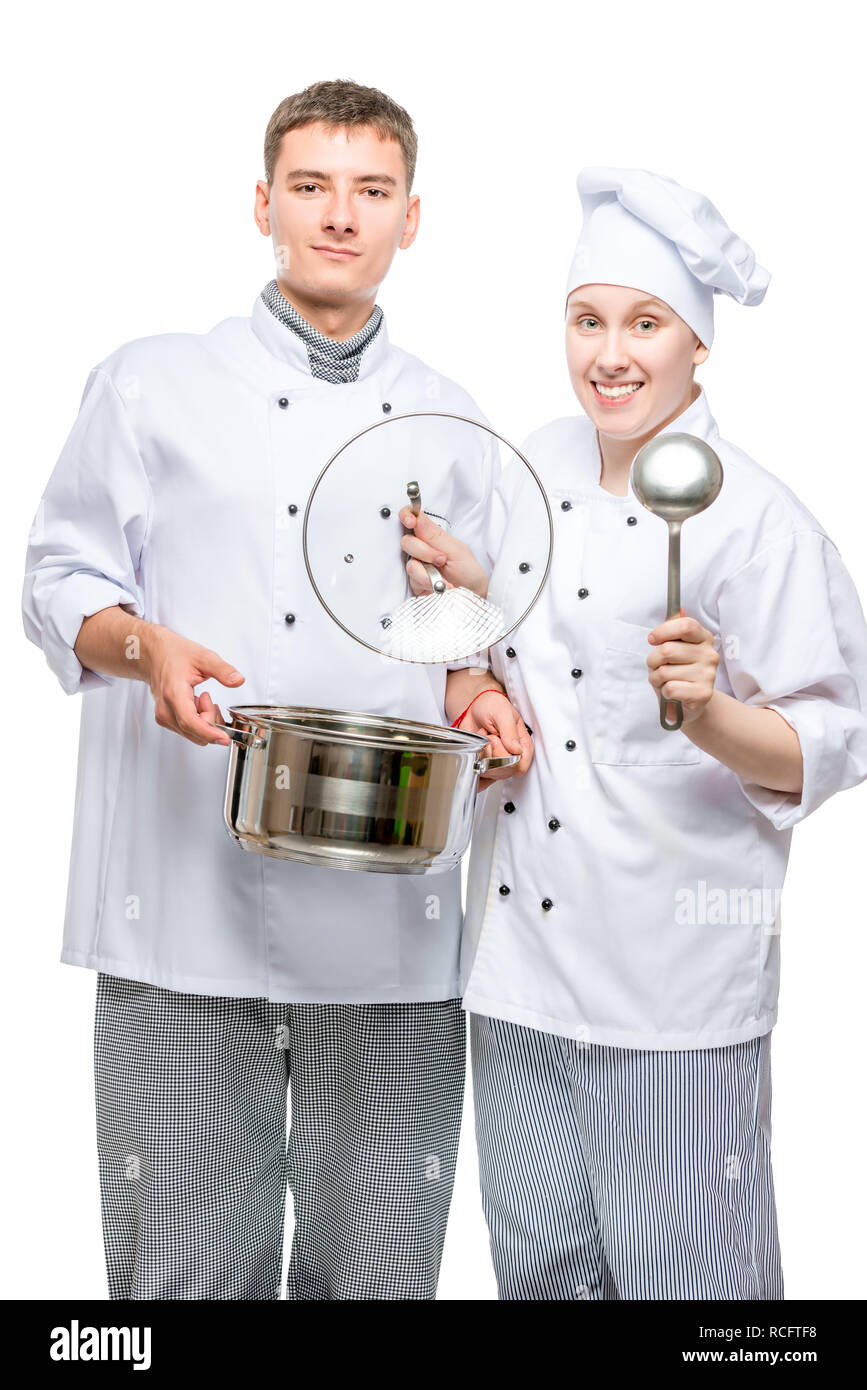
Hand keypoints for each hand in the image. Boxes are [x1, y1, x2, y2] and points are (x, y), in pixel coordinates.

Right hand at [142, 627, 245, 746]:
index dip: (209, 733)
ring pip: (193, 733)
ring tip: (202, 698)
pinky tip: (196, 703)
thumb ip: (222, 670)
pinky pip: (188, 730)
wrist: (155, 655)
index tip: (225, 737)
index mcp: (174, 694)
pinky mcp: (165, 719)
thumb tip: (238, 680)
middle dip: (212, 722)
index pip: (191, 722)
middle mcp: (166, 709)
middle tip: (210, 699)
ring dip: (205, 721)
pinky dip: (199, 721)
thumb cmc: (174, 654)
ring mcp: (164, 716)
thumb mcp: (204, 657)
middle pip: (195, 732)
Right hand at [398, 506, 488, 597]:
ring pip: (410, 562)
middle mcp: (422, 550)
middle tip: (441, 559)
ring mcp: (418, 566)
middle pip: (407, 541)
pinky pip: (413, 578)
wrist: (472, 597)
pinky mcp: (416, 582)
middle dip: (424, 551)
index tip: (410, 521)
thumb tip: (418, 518)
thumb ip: (435, 536)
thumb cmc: (468, 573)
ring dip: (428, 570)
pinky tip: (438, 585)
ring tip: (444, 577)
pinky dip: (428, 582)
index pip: (413, 519)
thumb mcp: (457, 550)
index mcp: (432, 537)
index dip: (407, 516)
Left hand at [456, 690, 534, 790]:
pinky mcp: (487, 764)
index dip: (506, 757)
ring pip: (491, 773)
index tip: (496, 739)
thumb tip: (516, 750)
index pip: (520, 764)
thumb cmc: (492, 706)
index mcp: (523, 744)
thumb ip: (510, 731)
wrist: (475, 707)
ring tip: (484, 739)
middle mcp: (513, 756)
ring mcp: (499, 761)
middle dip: (492, 753)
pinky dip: (475, 762)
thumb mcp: (502, 713)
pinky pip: (481, 774)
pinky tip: (478, 748)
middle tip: (489, 736)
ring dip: (482, 754)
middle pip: (505, 771)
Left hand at [646, 613, 718, 725]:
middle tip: (658, 668)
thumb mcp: (674, 647)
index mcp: (703, 638)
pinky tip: (672, 693)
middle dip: (653, 661)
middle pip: (668, 650)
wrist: (688, 703)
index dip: (663, 631)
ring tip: (665, 682)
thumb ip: (675, 628)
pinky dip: (664, 692)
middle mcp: (710, 654)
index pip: (685, 625)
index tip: (652, 640)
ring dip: (657, 679)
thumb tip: (678, 608)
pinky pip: (670, 688)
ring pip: (665, 672)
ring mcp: (709, 674)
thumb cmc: (677, 672)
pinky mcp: (704, 693)